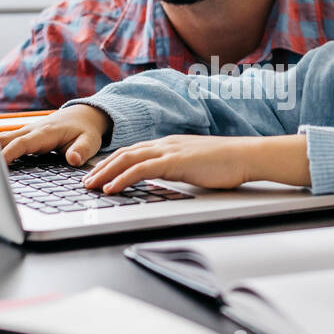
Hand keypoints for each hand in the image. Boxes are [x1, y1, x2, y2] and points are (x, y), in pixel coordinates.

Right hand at [0, 105, 111, 166]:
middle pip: (4, 139)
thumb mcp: (90, 141)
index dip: (10, 153)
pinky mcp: (23, 135)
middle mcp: (31, 130)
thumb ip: (81, 150)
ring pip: (0, 138)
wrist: (83, 115)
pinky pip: (4, 140)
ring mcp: (25, 131)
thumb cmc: (86, 130)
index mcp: (46, 133)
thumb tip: (74, 159)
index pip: (22, 143)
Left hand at [82, 134, 311, 193]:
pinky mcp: (175, 162)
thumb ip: (180, 168)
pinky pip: (141, 170)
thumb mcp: (197, 164)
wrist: (247, 156)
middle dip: (101, 168)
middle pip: (124, 153)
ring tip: (91, 187)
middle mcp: (165, 143)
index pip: (134, 151)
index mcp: (169, 144)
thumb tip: (169, 178)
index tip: (99, 174)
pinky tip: (111, 189)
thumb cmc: (228, 163)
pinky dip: (122, 179)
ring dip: (105, 174)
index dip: (113, 162)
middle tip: (86, 182)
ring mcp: (169, 151)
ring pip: (127, 160)